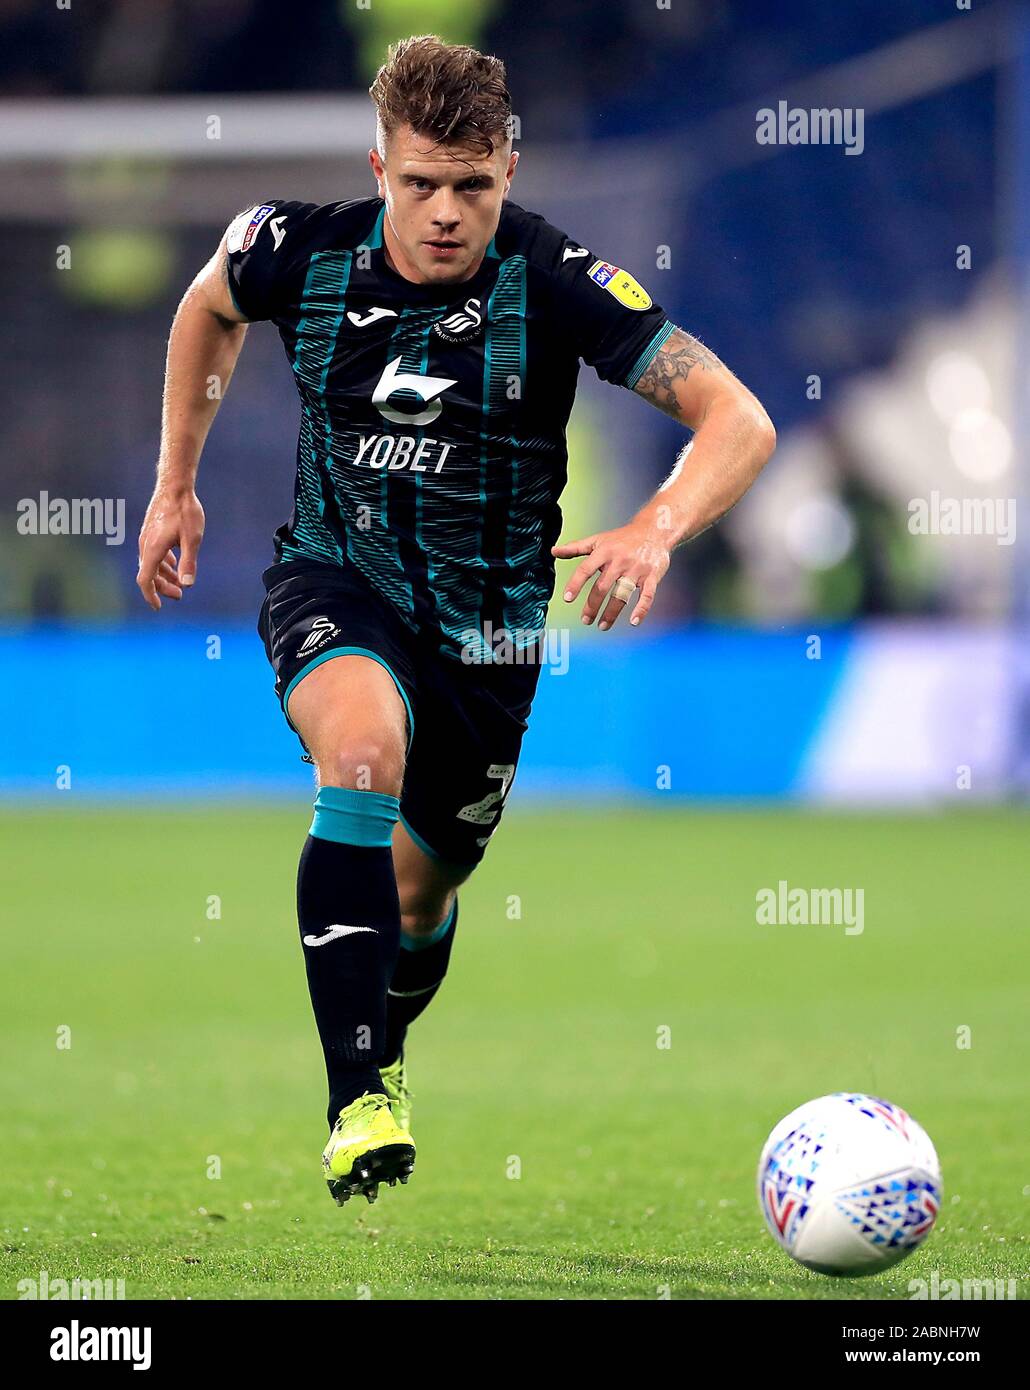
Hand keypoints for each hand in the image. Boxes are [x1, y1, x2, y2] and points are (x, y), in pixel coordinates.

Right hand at [136, 488, 204, 610]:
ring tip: (180, 583)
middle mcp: (146, 545)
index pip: (145, 580)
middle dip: (162, 587)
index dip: (150, 595)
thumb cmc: (185, 510)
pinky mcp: (151, 531)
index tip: (158, 607)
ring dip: (164, 575)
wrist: (175, 486)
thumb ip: (189, 562)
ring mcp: (147, 537)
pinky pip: (154, 553)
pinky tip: (174, 564)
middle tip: (179, 596)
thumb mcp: (192, 539)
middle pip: (149, 574)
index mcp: (153, 549)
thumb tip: (187, 584)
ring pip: (152, 563)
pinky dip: (163, 563)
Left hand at [552, 523, 669, 629]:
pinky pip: (647, 595)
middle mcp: (620, 560)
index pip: (586, 569)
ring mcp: (636, 569)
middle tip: (585, 620)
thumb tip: (554, 551)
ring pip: (622, 594)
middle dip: (592, 606)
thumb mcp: (598, 539)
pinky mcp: (652, 576)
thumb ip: (576, 547)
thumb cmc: (623, 538)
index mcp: (605, 552)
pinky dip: (641, 609)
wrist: (654, 530)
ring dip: (611, 612)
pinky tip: (634, 622)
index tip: (567, 599)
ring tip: (603, 625)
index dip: (576, 584)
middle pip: (603, 587)